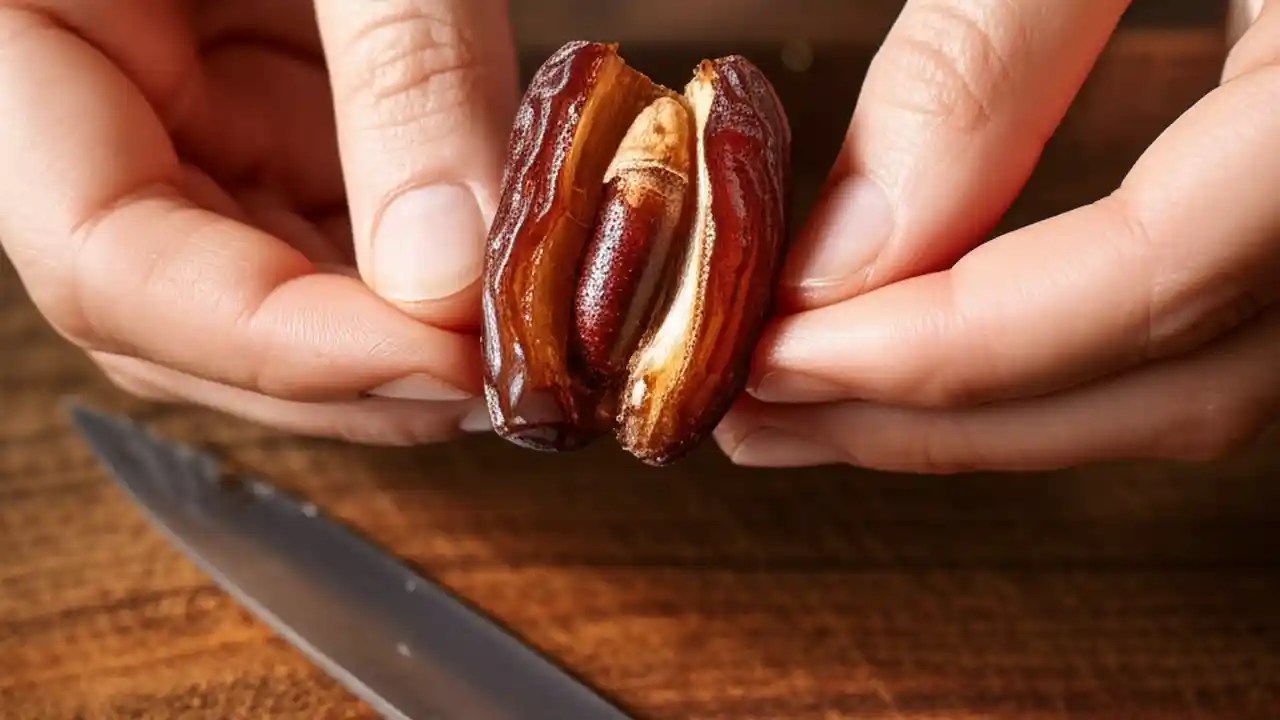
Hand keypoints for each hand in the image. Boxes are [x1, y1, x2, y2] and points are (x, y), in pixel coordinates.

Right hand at [0, 1, 515, 443]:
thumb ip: (398, 70)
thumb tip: (451, 269)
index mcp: (20, 38)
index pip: (103, 261)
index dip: (274, 342)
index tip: (439, 362)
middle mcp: (89, 105)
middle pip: (186, 313)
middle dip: (351, 370)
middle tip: (497, 381)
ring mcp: (184, 113)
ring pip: (271, 284)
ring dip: (398, 334)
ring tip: (517, 336)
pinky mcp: (271, 103)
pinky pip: (331, 216)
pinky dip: (423, 262)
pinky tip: (500, 271)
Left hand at [717, 0, 1279, 472]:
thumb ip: (989, 50)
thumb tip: (851, 250)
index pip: (1157, 282)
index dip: (949, 350)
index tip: (772, 357)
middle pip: (1174, 380)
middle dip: (944, 418)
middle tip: (759, 418)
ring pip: (1198, 383)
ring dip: (995, 414)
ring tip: (820, 409)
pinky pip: (1215, 328)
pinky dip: (1066, 359)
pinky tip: (945, 349)